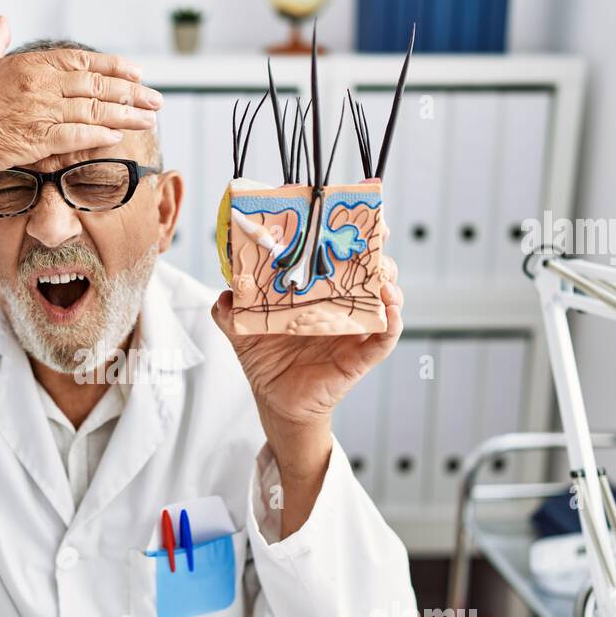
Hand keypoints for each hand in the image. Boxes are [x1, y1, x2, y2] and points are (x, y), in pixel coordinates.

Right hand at [0, 15, 161, 210]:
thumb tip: (1, 20)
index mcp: (30, 64)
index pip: (83, 61)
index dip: (113, 67)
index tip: (136, 72)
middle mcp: (39, 84)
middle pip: (96, 86)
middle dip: (131, 93)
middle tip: (156, 99)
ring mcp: (39, 112)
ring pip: (93, 112)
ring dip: (126, 115)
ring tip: (148, 118)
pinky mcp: (36, 139)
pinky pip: (76, 137)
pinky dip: (100, 136)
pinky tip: (119, 136)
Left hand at [212, 245, 402, 536]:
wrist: (276, 402)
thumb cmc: (267, 360)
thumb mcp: (242, 331)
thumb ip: (229, 312)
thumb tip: (223, 296)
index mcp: (318, 291)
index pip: (340, 255)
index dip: (351, 234)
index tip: (356, 214)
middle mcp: (342, 305)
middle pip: (370, 270)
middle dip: (378, 251)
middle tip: (377, 235)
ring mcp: (355, 329)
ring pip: (384, 299)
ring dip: (389, 283)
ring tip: (384, 276)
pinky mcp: (360, 356)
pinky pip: (384, 339)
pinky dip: (391, 323)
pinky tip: (390, 310)